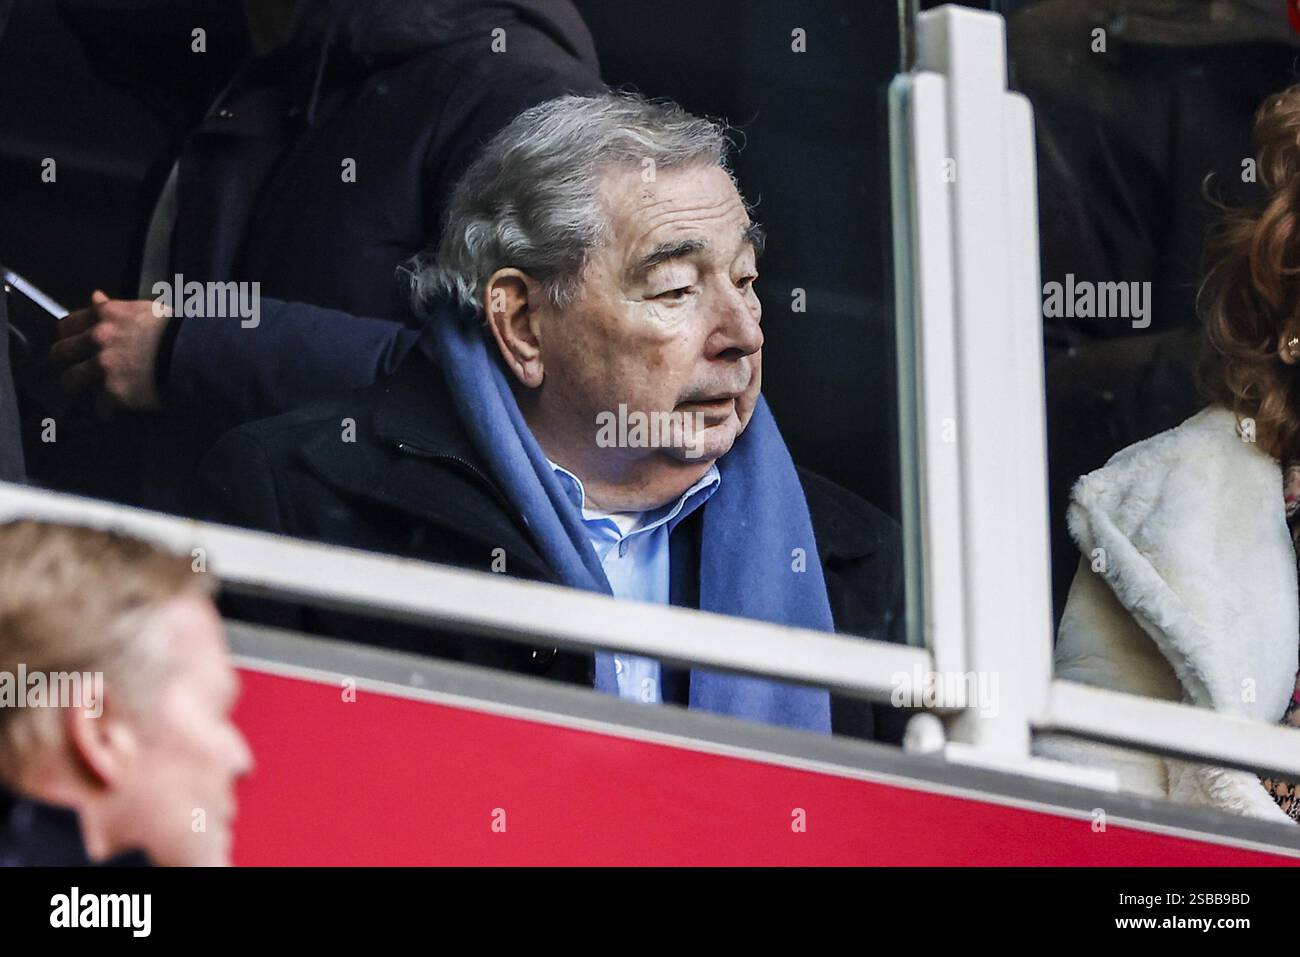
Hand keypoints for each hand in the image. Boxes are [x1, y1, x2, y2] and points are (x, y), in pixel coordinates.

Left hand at [48, 290, 168, 411]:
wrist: (194, 354)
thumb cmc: (175, 330)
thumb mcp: (144, 310)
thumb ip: (114, 307)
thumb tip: (95, 296)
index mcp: (103, 316)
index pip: (67, 324)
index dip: (68, 337)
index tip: (73, 345)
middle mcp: (97, 339)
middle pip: (60, 352)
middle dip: (66, 362)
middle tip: (77, 370)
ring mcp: (102, 366)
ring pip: (71, 380)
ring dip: (79, 388)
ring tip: (89, 395)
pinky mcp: (112, 391)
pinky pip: (99, 406)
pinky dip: (105, 410)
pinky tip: (112, 411)